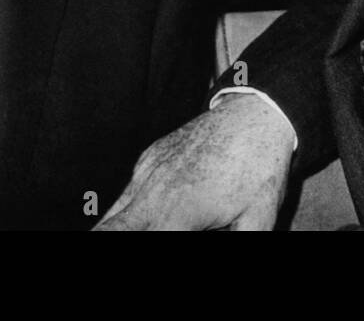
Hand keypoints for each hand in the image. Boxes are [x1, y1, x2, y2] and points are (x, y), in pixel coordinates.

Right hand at [96, 93, 295, 229]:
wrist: (256, 113)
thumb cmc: (259, 169)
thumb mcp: (257, 221)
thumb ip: (238, 244)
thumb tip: (227, 248)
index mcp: (175, 212)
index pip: (131, 240)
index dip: (128, 249)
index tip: (153, 236)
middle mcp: (152, 190)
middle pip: (107, 229)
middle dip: (104, 238)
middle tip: (108, 242)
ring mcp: (147, 170)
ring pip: (112, 211)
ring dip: (117, 228)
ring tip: (139, 229)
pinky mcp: (149, 157)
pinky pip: (128, 190)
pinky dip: (129, 210)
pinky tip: (147, 218)